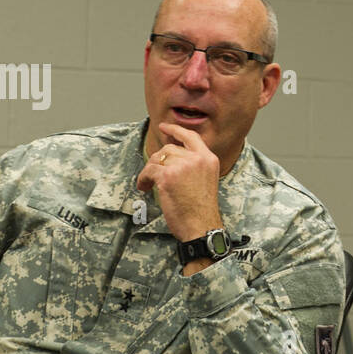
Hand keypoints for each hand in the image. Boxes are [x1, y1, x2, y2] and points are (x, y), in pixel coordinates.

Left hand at [136, 122, 224, 247]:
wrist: (201, 226)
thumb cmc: (202, 210)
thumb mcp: (205, 180)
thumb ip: (193, 165)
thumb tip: (169, 156)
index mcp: (209, 159)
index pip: (191, 137)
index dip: (175, 130)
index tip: (164, 127)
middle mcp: (197, 159)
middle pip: (169, 149)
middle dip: (158, 161)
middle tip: (153, 174)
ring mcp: (182, 166)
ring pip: (157, 159)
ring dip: (150, 171)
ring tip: (149, 184)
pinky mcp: (168, 176)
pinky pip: (149, 171)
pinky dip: (143, 179)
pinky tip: (145, 187)